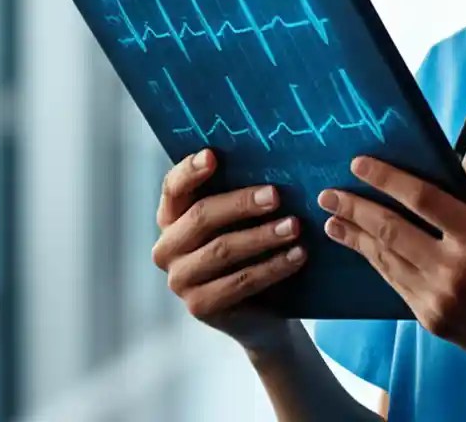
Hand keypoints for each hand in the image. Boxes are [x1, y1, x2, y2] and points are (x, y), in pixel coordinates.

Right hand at [151, 148, 306, 352]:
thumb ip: (244, 195)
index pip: (173, 188)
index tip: (213, 156)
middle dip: (240, 203)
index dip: (190, 171)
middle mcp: (167, 248)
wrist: (262, 309)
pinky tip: (298, 255)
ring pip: (222, 250)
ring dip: (262, 236)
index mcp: (172, 218)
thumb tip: (272, 159)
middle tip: (276, 195)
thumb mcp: (244, 220)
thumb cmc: (252, 250)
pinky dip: (272, 267)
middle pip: (201, 217)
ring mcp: (180, 280)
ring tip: (296, 226)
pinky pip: (240, 282)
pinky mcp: (200, 306)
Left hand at [318, 148, 465, 373]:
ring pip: (386, 260)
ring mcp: (438, 299)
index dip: (387, 179)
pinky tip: (363, 249)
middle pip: (392, 230)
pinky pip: (395, 284)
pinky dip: (376, 263)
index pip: (422, 199)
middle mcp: (453, 270)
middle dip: (356, 208)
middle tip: (329, 193)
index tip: (359, 164)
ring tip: (333, 220)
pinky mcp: (431, 320)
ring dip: (356, 237)